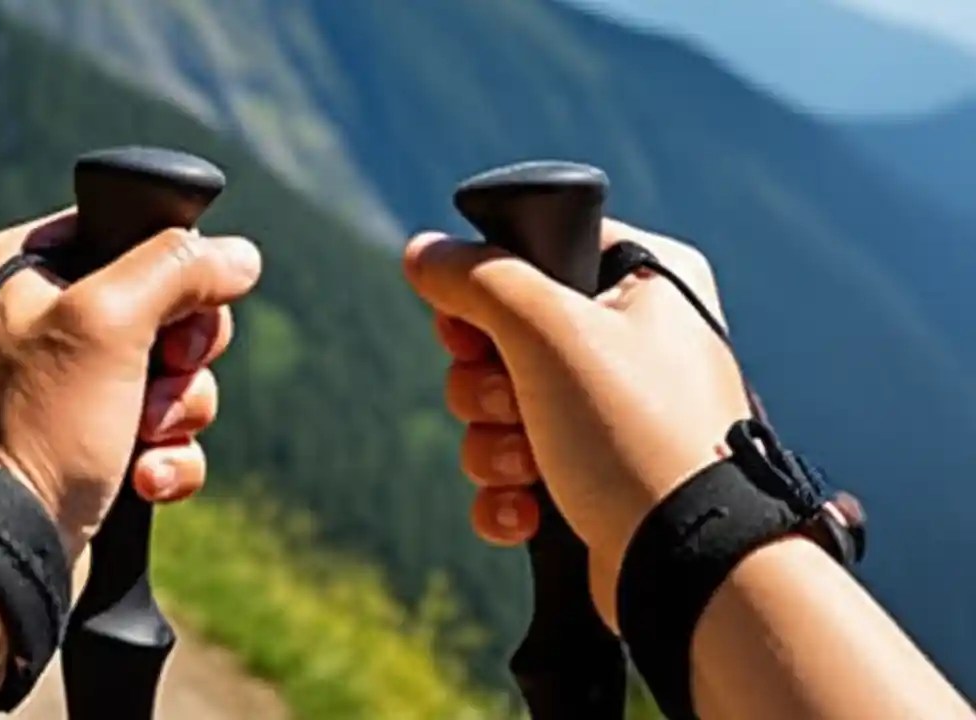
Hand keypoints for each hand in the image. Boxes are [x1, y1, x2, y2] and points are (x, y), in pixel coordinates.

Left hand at [0, 210, 260, 557]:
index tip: (176, 309)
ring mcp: (80, 384)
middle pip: (176, 305)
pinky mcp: (103, 441)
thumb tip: (242, 256)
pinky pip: (173, 432)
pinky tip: (142, 479)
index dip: (175, 269)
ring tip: (142, 437)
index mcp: (30, 265)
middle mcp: (53, 317)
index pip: (136, 231)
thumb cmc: (37, 429)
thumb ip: (179, 268)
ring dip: (180, 412)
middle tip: (162, 372)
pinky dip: (170, 458)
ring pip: (183, 373)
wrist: (6, 546)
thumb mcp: (108, 322)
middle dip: (185, 355)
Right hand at [403, 219, 750, 625]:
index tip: (470, 328)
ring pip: (501, 411)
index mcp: (647, 284)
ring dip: (492, 446)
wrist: (690, 564)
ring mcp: (614, 416)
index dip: (489, 290)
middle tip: (510, 402)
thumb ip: (478, 278)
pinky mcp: (595, 479)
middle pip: (505, 338)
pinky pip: (517, 472)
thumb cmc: (636, 435)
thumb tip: (422, 251)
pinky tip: (527, 511)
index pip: (540, 253)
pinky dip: (508, 494)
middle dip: (484, 386)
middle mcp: (635, 343)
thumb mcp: (548, 330)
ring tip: (526, 466)